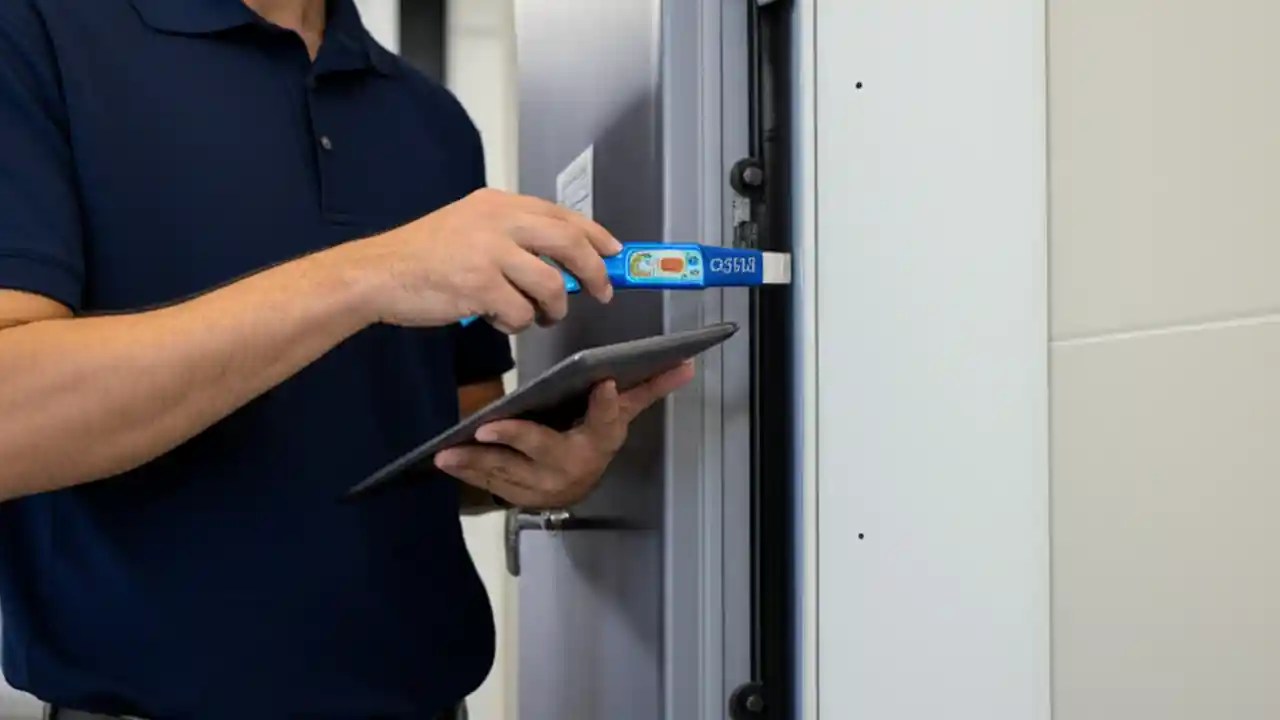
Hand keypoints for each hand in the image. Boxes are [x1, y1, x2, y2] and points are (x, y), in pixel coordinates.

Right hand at [345, 188, 620, 332]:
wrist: (377, 273)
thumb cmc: (423, 256)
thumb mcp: (470, 226)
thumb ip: (514, 237)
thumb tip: (564, 263)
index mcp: (499, 203)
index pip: (562, 214)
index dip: (595, 235)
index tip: (614, 252)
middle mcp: (498, 221)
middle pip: (569, 243)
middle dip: (594, 272)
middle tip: (602, 292)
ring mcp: (489, 252)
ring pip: (550, 285)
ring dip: (551, 308)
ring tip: (537, 315)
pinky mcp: (479, 285)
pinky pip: (521, 312)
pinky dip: (516, 323)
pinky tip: (497, 318)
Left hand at [435, 362, 695, 508]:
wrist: (576, 486)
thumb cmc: (594, 439)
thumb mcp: (621, 416)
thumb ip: (649, 390)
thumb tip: (686, 364)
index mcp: (600, 439)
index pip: (608, 419)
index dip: (607, 403)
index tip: (603, 381)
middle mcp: (574, 466)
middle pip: (542, 449)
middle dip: (514, 440)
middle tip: (487, 429)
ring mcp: (544, 485)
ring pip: (507, 471)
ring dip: (475, 463)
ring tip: (448, 449)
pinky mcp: (518, 495)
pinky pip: (491, 483)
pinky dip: (467, 473)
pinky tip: (444, 459)